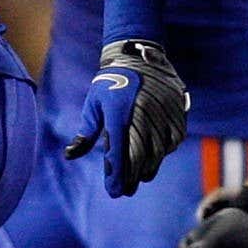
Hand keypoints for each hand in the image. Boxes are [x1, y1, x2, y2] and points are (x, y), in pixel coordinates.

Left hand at [64, 38, 188, 196]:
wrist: (138, 55)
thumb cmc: (110, 83)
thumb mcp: (94, 105)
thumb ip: (86, 133)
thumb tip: (70, 155)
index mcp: (118, 114)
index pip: (118, 153)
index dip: (116, 175)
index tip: (114, 193)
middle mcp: (142, 115)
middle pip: (140, 157)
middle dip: (131, 177)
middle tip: (125, 190)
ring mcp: (162, 113)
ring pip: (159, 152)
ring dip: (149, 167)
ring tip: (140, 176)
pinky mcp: (177, 111)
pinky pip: (173, 140)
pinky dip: (164, 151)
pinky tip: (155, 156)